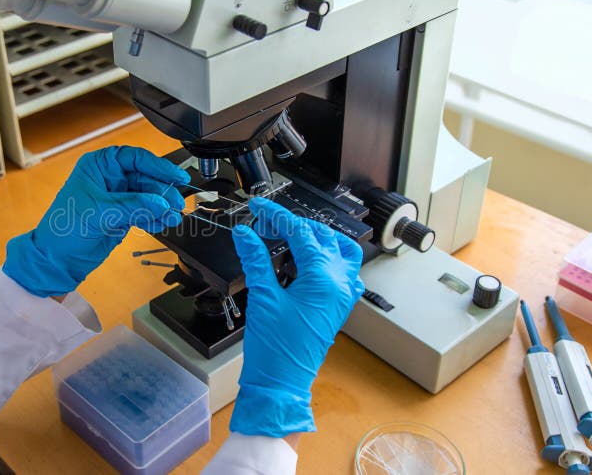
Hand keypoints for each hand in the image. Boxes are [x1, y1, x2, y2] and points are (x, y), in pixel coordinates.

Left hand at [3, 146, 188, 296]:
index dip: (158, 166)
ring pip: (149, 197)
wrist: (57, 260)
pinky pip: (146, 213)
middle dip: (162, 191)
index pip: (135, 158)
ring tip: (171, 217)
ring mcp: (117, 198)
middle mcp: (109, 178)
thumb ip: (133, 205)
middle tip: (175, 203)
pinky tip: (161, 224)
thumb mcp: (99, 212)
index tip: (175, 176)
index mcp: (98, 166)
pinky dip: (155, 218)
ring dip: (162, 207)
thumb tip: (160, 202)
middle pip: (146, 178)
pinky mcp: (122, 216)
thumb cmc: (64, 229)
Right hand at [230, 197, 364, 436]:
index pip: (301, 234)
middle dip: (296, 225)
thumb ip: (255, 260)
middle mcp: (339, 285)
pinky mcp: (338, 307)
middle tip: (269, 222)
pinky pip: (345, 274)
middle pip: (324, 238)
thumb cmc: (274, 348)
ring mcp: (342, 297)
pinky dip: (330, 260)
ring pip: (342, 252)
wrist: (282, 383)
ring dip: (320, 239)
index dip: (278, 216)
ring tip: (293, 235)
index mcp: (323, 279)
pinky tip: (310, 262)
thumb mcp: (263, 298)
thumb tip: (246, 233)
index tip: (260, 207)